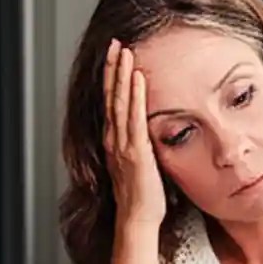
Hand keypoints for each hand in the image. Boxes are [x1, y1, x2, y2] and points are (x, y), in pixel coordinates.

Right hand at [103, 39, 166, 228]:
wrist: (137, 219)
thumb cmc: (143, 197)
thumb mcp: (140, 164)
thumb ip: (141, 146)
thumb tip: (150, 133)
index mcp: (115, 142)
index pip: (112, 104)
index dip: (112, 79)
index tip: (115, 58)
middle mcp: (114, 140)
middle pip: (112, 97)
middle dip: (113, 69)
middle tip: (115, 44)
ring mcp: (123, 145)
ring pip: (120, 102)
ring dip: (122, 75)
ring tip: (124, 51)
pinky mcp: (135, 151)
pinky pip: (134, 118)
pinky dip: (136, 96)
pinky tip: (137, 78)